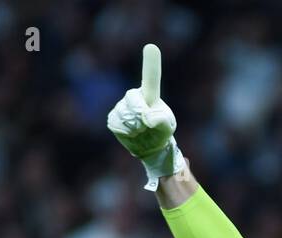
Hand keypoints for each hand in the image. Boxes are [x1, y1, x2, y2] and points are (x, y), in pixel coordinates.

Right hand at [106, 44, 186, 190]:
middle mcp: (134, 96)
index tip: (152, 47)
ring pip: (124, 114)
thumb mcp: (168, 127)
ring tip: (141, 131)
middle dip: (139, 113)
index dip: (151, 64)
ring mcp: (122, 106)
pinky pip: (116, 123)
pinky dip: (125, 131)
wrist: (149, 145)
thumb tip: (147, 117)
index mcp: (150, 94)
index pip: (150, 78)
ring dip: (134, 127)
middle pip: (132, 99)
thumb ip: (161, 120)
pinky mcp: (114, 118)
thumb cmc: (161, 131)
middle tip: (146, 125)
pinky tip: (132, 133)